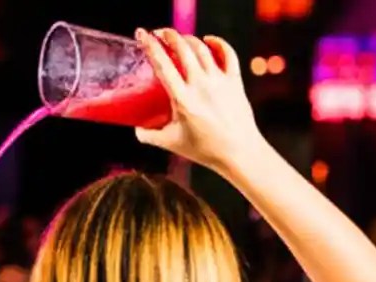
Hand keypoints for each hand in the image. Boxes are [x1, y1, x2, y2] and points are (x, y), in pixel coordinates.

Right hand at [134, 28, 263, 172]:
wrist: (239, 152)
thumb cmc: (204, 150)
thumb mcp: (171, 143)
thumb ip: (149, 135)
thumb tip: (136, 128)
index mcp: (183, 100)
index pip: (163, 65)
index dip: (151, 46)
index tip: (143, 35)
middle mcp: (202, 86)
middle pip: (183, 48)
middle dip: (169, 35)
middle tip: (160, 33)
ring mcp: (220, 81)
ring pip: (202, 48)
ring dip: (188, 39)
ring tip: (180, 39)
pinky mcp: (234, 81)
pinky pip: (228, 54)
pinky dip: (218, 42)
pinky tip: (209, 40)